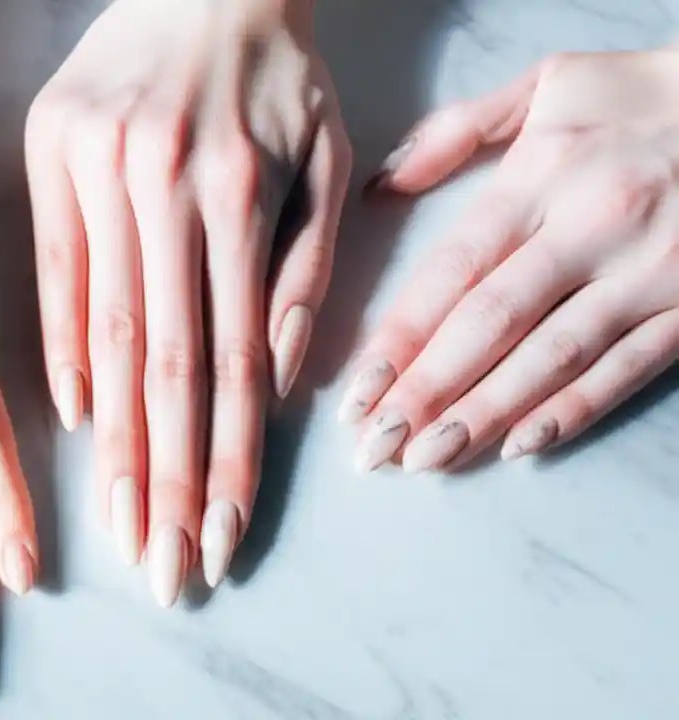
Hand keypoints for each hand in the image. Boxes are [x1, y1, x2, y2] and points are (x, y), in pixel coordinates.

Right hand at [25, 0, 349, 600]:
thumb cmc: (274, 71)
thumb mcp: (326, 152)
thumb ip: (307, 264)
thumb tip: (275, 376)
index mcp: (235, 189)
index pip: (232, 355)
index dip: (226, 455)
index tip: (220, 533)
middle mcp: (160, 188)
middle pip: (163, 364)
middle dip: (168, 477)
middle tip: (164, 565)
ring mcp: (95, 173)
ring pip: (106, 333)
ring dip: (116, 441)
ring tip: (122, 521)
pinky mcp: (48, 158)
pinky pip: (51, 275)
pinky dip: (60, 353)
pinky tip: (75, 425)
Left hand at [345, 48, 678, 471]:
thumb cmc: (644, 94)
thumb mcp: (548, 82)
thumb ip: (458, 130)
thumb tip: (382, 183)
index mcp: (542, 176)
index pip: (452, 271)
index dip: (400, 338)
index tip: (356, 390)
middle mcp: (591, 227)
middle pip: (491, 324)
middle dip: (425, 392)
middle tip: (374, 447)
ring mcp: (646, 272)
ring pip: (553, 357)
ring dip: (484, 415)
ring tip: (426, 460)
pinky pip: (626, 368)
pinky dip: (573, 411)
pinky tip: (520, 446)